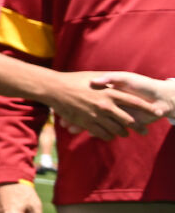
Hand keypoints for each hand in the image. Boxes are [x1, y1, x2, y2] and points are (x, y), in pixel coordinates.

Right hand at [40, 71, 164, 140]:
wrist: (54, 88)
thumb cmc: (73, 80)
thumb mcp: (94, 76)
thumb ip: (108, 81)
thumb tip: (118, 84)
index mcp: (110, 92)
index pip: (134, 102)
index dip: (148, 108)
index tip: (157, 112)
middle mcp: (105, 105)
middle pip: (128, 120)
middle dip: (138, 127)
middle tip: (143, 130)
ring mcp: (96, 115)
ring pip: (117, 129)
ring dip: (122, 133)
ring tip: (124, 133)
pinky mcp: (87, 123)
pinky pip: (103, 134)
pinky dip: (108, 136)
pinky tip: (109, 135)